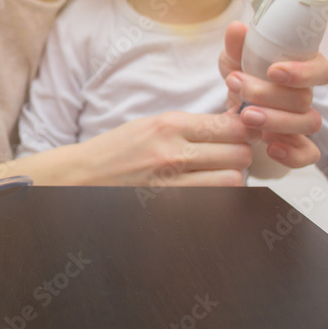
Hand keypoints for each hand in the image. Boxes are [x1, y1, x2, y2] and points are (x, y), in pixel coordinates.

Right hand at [76, 111, 253, 186]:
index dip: (244, 129)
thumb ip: (189, 125)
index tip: (241, 132)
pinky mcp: (171, 205)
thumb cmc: (117, 150)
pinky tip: (207, 188)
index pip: (231, 125)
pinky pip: (215, 200)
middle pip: (239, 152)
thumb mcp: (151, 124)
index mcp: (168, 124)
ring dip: (232, 176)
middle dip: (240, 153)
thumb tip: (232, 123)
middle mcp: (173, 151)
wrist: (83, 176)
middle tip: (230, 154)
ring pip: (234, 179)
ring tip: (218, 173)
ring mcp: (172, 181)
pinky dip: (218, 194)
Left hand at [219, 21, 327, 168]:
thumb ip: (237, 45)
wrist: (234, 104)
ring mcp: (302, 120)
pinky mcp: (294, 143)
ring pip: (309, 123)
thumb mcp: (234, 57)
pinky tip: (270, 147)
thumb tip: (238, 28)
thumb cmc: (242, 73)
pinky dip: (293, 154)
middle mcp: (305, 94)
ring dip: (277, 120)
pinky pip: (308, 154)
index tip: (273, 70)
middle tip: (237, 85)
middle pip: (305, 98)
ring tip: (245, 115)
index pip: (322, 70)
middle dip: (269, 94)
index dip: (304, 72)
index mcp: (301, 69)